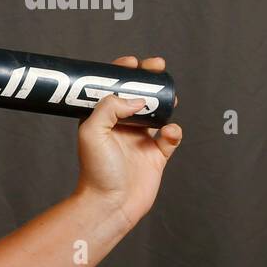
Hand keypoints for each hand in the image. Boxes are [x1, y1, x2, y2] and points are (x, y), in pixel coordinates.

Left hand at [73, 55, 182, 229]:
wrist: (110, 204)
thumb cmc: (95, 171)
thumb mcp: (91, 132)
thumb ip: (110, 108)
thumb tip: (137, 98)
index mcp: (102, 120)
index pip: (112, 89)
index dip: (122, 74)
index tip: (132, 62)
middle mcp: (121, 128)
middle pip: (138, 96)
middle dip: (149, 80)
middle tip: (158, 67)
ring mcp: (140, 141)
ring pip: (158, 113)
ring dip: (166, 102)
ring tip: (170, 98)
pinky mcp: (157, 156)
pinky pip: (171, 137)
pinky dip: (175, 131)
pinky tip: (169, 132)